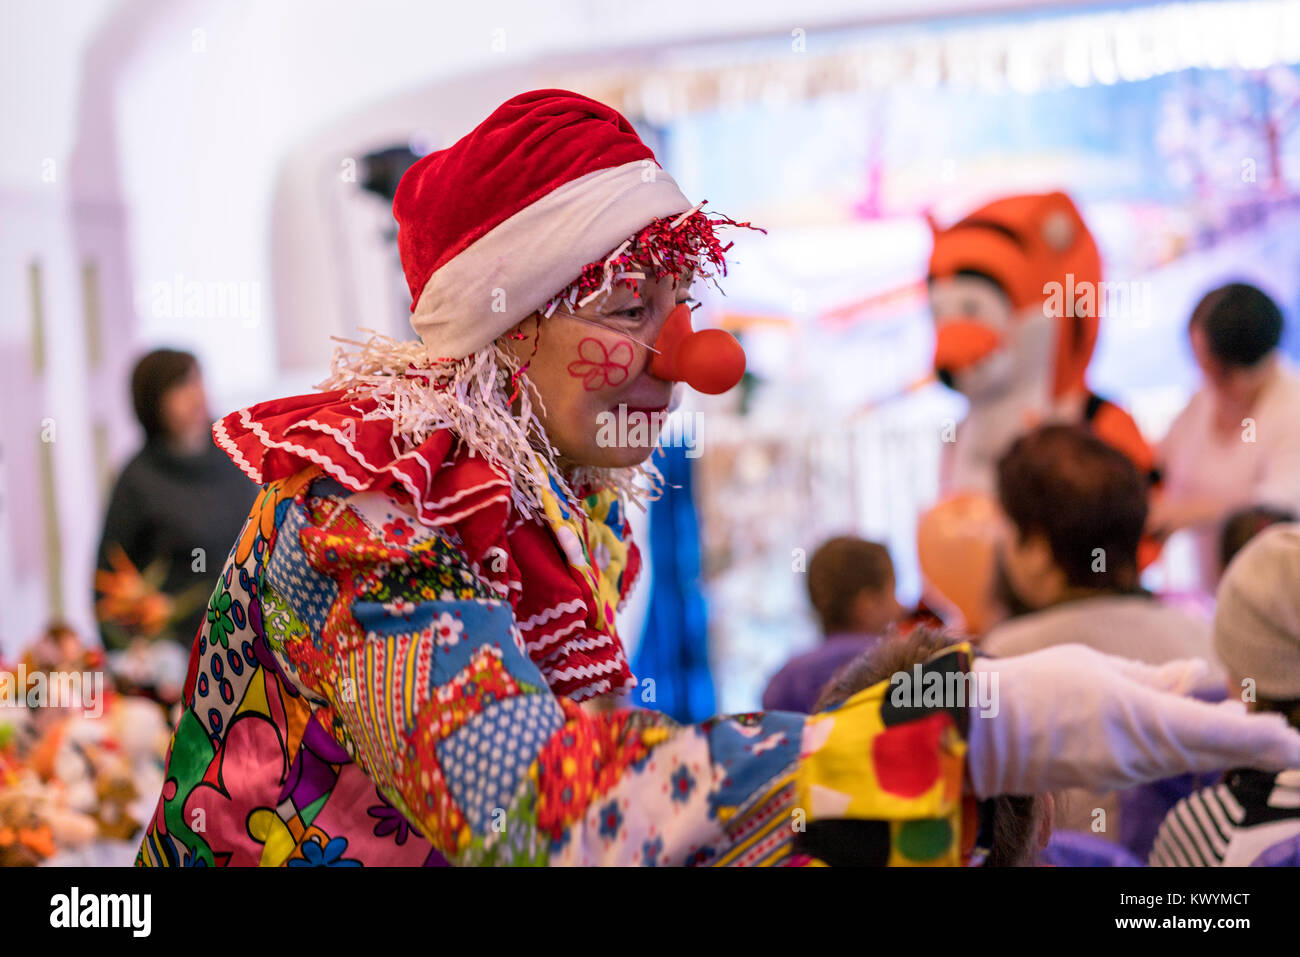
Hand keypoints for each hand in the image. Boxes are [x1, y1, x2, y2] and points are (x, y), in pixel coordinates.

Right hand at [965, 644, 1299, 797]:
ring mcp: (1123, 773)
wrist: (980, 730)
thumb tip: (1196, 675)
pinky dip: (1178, 747)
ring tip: (1240, 722)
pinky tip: (1181, 728)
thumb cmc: (1033, 686)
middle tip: (1282, 738)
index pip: (1221, 736)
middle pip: (1208, 751)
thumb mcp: (1096, 665)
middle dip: (1248, 744)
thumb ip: (1151, 676)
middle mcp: (1141, 756)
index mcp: (1143, 719)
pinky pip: (1154, 762)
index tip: (1291, 738)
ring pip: (1183, 757)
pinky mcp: (1105, 778)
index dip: (1264, 740)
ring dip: (1213, 742)